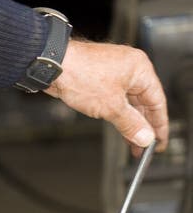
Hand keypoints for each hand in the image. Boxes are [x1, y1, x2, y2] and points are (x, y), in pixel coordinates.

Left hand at [46, 40, 168, 153]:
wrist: (53, 65)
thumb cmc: (80, 74)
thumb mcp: (111, 106)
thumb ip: (130, 124)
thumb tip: (144, 137)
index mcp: (140, 69)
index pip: (157, 101)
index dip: (159, 124)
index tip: (159, 142)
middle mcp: (130, 69)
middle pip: (144, 103)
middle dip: (144, 127)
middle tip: (145, 147)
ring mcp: (115, 74)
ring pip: (129, 103)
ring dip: (131, 124)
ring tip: (132, 144)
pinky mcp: (101, 80)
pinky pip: (116, 101)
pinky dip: (119, 116)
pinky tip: (120, 130)